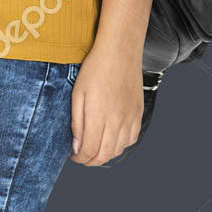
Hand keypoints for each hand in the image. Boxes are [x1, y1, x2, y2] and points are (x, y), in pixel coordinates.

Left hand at [69, 42, 144, 165]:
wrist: (120, 50)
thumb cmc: (95, 68)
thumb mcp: (78, 93)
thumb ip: (76, 122)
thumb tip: (76, 147)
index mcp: (99, 115)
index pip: (89, 150)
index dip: (79, 158)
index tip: (73, 155)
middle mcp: (117, 120)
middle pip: (104, 155)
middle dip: (90, 160)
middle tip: (81, 155)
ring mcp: (130, 118)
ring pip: (118, 149)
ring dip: (104, 154)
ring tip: (94, 147)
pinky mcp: (138, 113)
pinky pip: (131, 139)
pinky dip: (120, 145)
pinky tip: (111, 139)